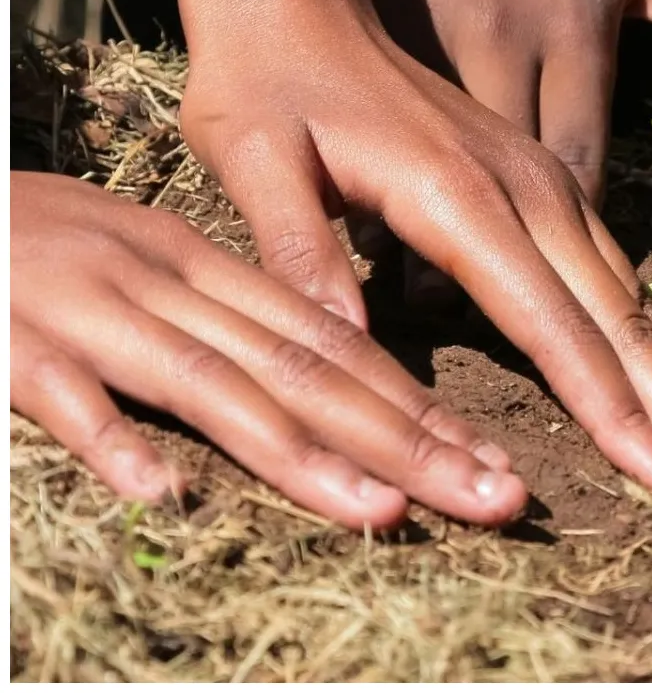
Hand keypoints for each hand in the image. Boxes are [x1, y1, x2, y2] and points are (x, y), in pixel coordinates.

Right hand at [10, 171, 533, 528]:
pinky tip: (162, 495)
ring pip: (211, 386)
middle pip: (305, 371)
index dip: (421, 408)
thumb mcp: (153, 266)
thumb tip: (328, 382)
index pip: (338, 344)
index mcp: (208, 270)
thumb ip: (233, 323)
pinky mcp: (8, 338)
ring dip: (301, 456)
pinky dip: (111, 439)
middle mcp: (168, 286)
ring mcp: (90, 311)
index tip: (496, 462)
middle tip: (496, 498)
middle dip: (408, 443)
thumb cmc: (49, 243)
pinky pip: (60, 392)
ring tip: (384, 514)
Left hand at [154, 0, 651, 508]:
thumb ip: (301, 250)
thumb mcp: (252, 157)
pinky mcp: (538, 182)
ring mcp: (541, 182)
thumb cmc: (267, 77)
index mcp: (461, 196)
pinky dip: (644, 338)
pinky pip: (608, 271)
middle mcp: (526, 190)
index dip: (613, 411)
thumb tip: (348, 351)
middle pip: (621, 319)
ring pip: (629, 297)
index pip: (554, 324)